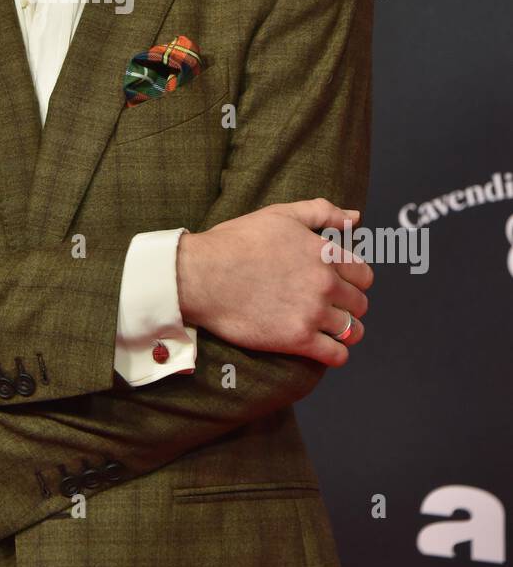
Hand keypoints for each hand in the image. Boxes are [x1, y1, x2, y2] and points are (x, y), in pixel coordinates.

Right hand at [176, 198, 372, 365]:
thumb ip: (322, 211)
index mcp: (324, 253)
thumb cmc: (237, 241)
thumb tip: (355, 218)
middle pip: (360, 304)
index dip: (354, 280)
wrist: (202, 274)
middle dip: (350, 306)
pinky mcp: (297, 339)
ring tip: (330, 330)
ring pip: (353, 331)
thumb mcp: (281, 214)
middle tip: (331, 307)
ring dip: (346, 331)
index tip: (340, 285)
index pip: (363, 274)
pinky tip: (323, 348)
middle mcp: (324, 283)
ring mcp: (312, 312)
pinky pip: (337, 355)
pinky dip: (336, 354)